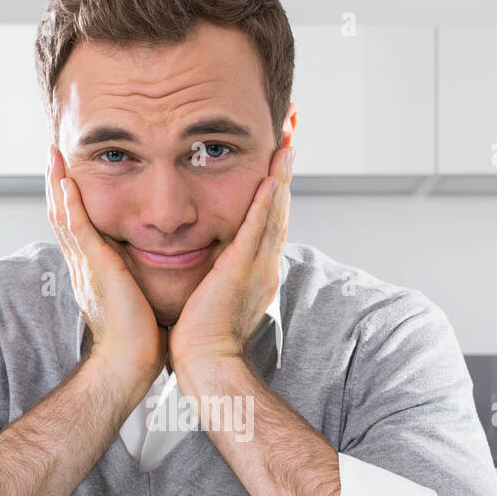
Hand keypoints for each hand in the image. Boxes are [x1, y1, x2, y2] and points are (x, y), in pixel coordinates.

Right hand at [45, 146, 166, 391]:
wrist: (130, 362)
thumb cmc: (139, 340)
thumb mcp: (137, 299)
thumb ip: (137, 281)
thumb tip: (153, 272)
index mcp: (92, 273)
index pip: (77, 230)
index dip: (70, 203)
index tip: (68, 178)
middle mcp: (82, 267)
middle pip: (62, 217)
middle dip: (56, 185)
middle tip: (52, 156)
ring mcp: (85, 266)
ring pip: (63, 217)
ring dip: (56, 184)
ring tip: (53, 156)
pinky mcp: (95, 267)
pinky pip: (77, 228)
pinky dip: (69, 204)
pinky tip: (65, 181)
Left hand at [168, 144, 293, 379]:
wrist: (207, 362)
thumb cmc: (203, 337)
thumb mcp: (216, 294)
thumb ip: (218, 273)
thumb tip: (211, 260)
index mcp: (257, 268)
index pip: (269, 218)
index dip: (276, 186)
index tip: (279, 155)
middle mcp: (264, 264)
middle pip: (279, 207)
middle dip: (285, 169)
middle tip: (292, 132)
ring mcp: (257, 267)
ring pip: (273, 212)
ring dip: (282, 176)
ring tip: (289, 141)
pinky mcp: (242, 271)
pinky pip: (257, 230)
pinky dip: (266, 203)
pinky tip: (271, 177)